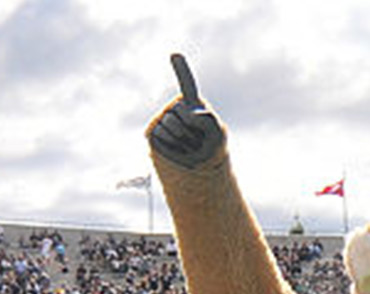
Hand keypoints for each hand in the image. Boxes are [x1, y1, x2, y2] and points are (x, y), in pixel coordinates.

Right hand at [148, 53, 225, 168]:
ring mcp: (161, 118)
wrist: (198, 163)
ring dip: (184, 140)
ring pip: (172, 126)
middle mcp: (175, 107)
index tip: (175, 54)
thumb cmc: (210, 145)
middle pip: (180, 113)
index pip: (186, 82)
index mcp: (191, 102)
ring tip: (188, 145)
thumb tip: (190, 114)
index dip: (181, 69)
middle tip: (197, 139)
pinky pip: (162, 136)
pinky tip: (178, 148)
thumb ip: (208, 120)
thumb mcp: (218, 134)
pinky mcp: (152, 132)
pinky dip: (173, 146)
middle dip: (193, 130)